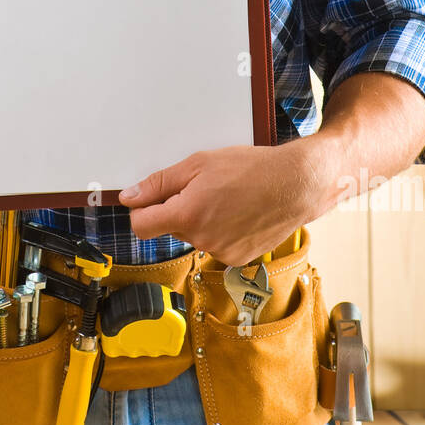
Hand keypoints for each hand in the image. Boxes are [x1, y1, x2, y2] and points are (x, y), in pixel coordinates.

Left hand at [117, 137, 334, 265]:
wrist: (295, 185)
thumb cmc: (251, 169)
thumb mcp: (198, 164)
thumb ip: (159, 184)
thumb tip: (129, 197)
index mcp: (187, 215)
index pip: (141, 226)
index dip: (141, 210)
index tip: (149, 200)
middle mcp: (202, 239)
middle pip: (170, 228)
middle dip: (178, 210)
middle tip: (203, 187)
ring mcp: (221, 252)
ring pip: (194, 236)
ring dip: (201, 220)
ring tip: (227, 198)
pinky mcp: (238, 259)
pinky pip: (215, 245)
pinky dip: (221, 231)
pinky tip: (238, 213)